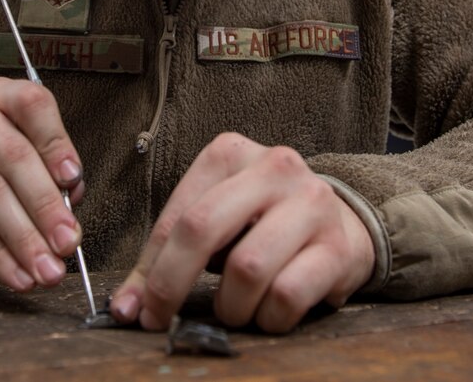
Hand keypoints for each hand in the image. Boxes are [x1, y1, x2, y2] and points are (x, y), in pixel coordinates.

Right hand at [0, 77, 83, 291]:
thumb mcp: (7, 156)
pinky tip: (15, 274)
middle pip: (13, 156)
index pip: (33, 105)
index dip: (56, 143)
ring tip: (46, 270)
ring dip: (23, 238)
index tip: (75, 181)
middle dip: (46, 207)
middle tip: (68, 244)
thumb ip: (43, 170)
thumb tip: (72, 202)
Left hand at [108, 132, 374, 333]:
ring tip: (233, 309)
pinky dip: (268, 318)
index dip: (150, 269)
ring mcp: (311, 203)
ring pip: (247, 268)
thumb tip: (127, 307)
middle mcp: (274, 167)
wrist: (345, 224)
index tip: (134, 310)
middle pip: (203, 229)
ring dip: (230, 306)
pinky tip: (269, 313)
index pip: (178, 216)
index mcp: (231, 153)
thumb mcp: (217, 222)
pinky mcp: (339, 245)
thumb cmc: (264, 225)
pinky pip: (287, 295)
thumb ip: (171, 254)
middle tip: (161, 319)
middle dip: (171, 284)